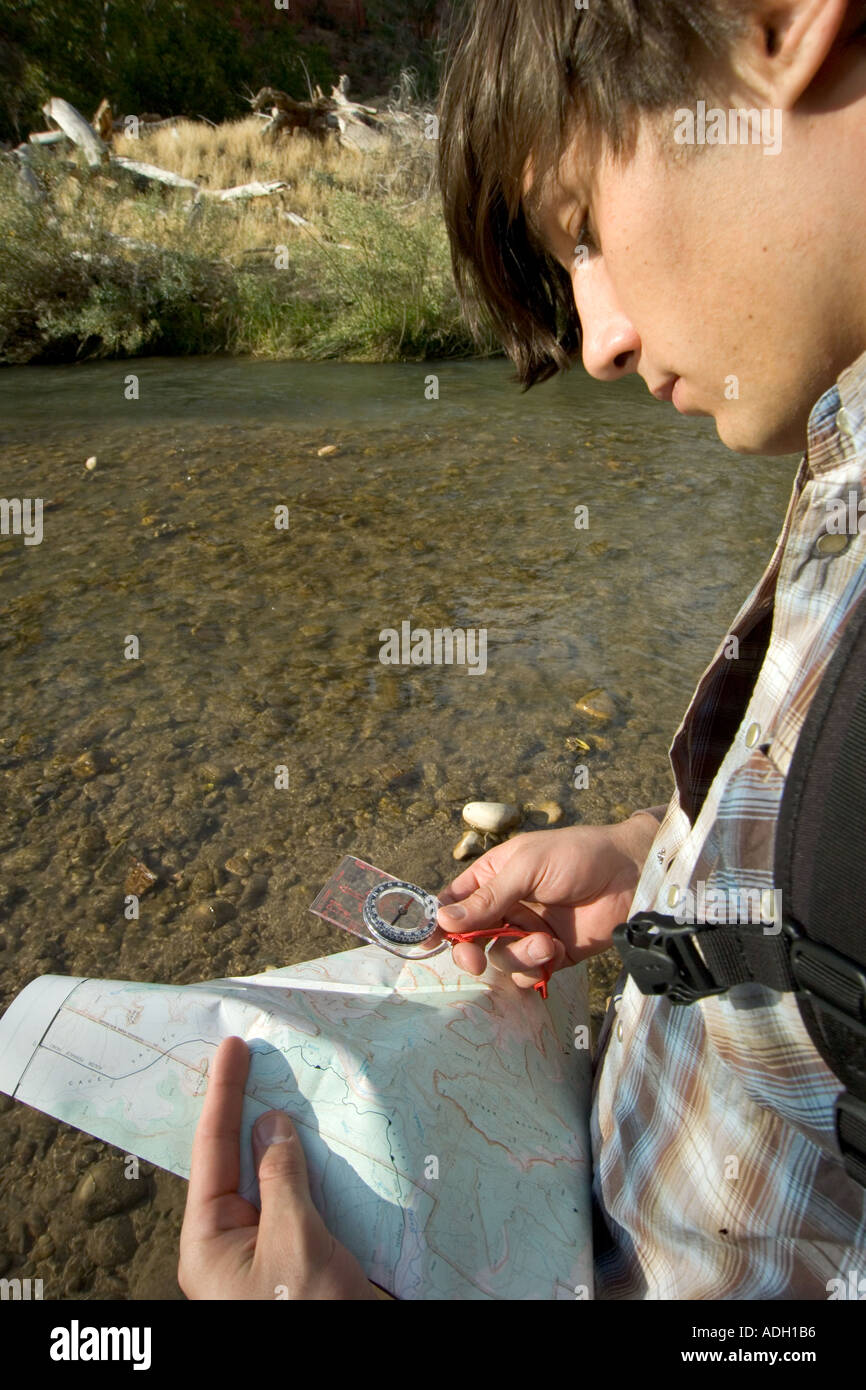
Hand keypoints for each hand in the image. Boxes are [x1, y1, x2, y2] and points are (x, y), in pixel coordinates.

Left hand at [179, 1036, 382, 1299]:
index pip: (214, 1152)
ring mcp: (265, 1255)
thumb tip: (270, 1126)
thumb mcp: (294, 1242)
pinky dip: (313, 1168)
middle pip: (239, 1161)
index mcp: (209, 1244)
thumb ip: (280, 1178)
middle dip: (252, 1111)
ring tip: (297, 1087)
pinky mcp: (300, 1260)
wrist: (356, 1372)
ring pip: (274, 1179)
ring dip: (290, 1138)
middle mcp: (231, 1246)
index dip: (225, 1095)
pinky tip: (327, 1141)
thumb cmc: (312, 1315)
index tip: (233, 1047)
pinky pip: (300, 1201)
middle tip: (261, 1056)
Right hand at [437, 815, 657, 991]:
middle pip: (470, 939)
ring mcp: (528, 931)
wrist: (630, 875)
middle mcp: (506, 906)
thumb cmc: (577, 856)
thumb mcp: (527, 867)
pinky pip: (527, 972)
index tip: (430, 941)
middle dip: (469, 951)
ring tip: (543, 943)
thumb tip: (444, 920)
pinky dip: (535, 967)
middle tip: (473, 959)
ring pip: (499, 958)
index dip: (439, 923)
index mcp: (493, 877)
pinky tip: (554, 950)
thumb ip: (487, 897)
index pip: (454, 904)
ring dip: (515, 956)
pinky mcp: (552, 954)